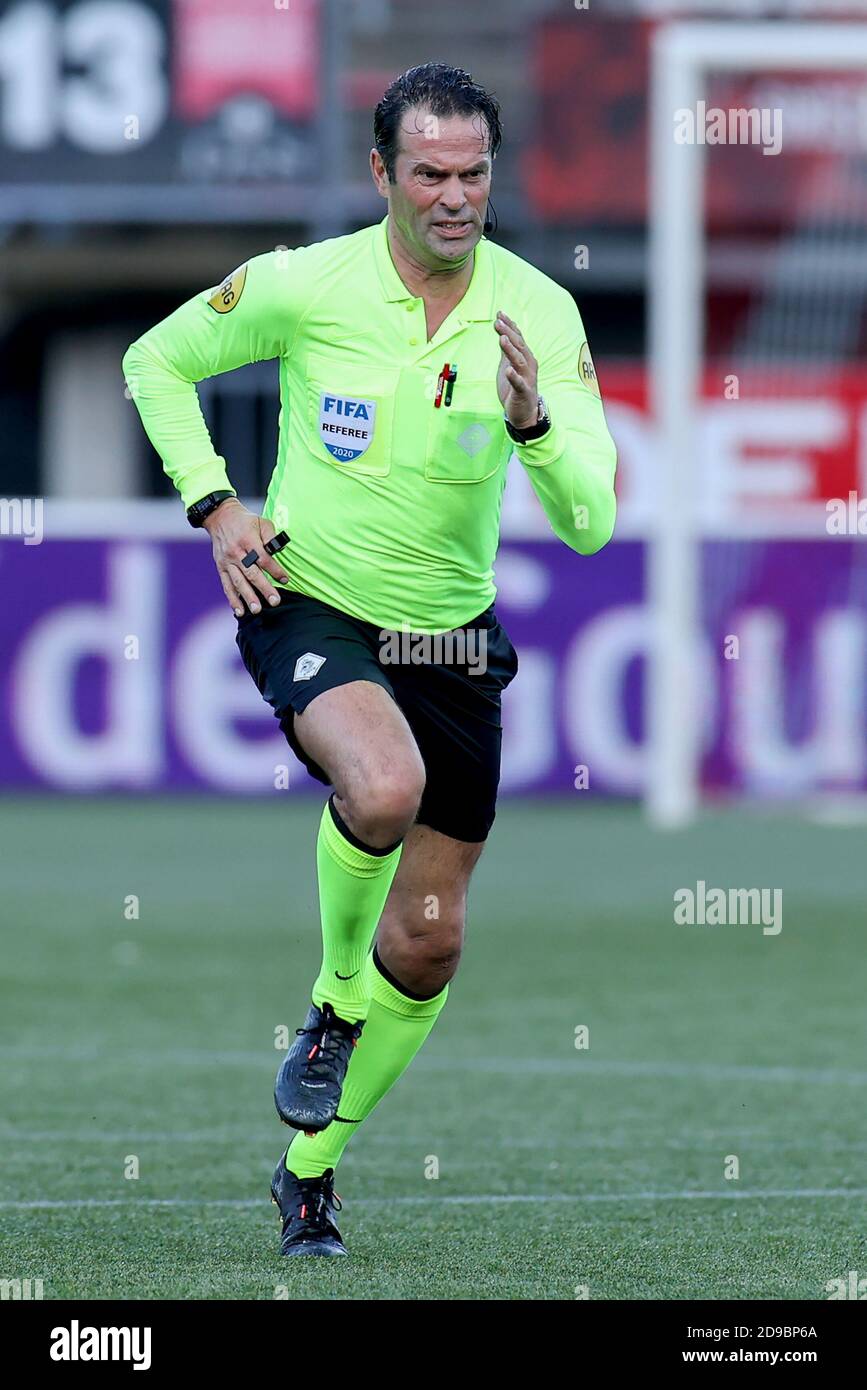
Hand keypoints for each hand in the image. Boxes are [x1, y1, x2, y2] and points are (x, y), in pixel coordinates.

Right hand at [203, 498, 288, 616]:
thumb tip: (280, 551)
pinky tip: (239, 610)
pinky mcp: (221, 567)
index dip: (275, 570)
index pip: (263, 559)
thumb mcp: (261, 522)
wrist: (220, 517)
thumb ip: (271, 536)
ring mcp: (227, 561)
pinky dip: (232, 599)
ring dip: (248, 597)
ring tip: (257, 610)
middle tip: (275, 601)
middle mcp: (236, 552)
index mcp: (248, 540)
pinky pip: (226, 585)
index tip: (285, 580)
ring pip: (238, 582)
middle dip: (264, 588)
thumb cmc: (245, 521)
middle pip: (251, 573)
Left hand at [494, 310, 538, 430]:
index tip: (500, 313)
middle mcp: (528, 365)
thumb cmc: (515, 388)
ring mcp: (527, 378)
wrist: (524, 413)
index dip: (509, 325)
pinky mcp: (523, 392)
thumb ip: (506, 351)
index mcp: (525, 357)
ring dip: (511, 350)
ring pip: (519, 361)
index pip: (518, 337)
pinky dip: (514, 376)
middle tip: (497, 322)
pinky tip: (508, 370)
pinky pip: (519, 383)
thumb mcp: (508, 365)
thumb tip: (502, 333)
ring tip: (502, 339)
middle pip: (519, 345)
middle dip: (508, 333)